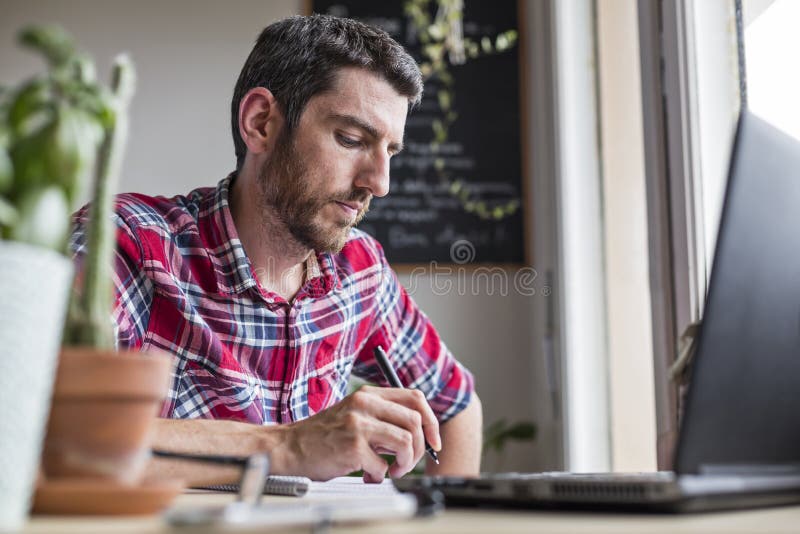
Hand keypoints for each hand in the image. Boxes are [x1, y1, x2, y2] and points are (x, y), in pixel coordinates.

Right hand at [280, 385, 440, 481]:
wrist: (290, 446)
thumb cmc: (324, 435)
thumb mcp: (355, 414)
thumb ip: (383, 417)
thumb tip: (421, 433)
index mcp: (369, 394)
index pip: (415, 399)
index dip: (431, 421)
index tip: (433, 441)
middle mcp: (365, 404)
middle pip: (415, 421)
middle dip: (420, 449)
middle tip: (407, 462)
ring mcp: (359, 424)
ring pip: (406, 442)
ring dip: (405, 464)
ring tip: (392, 470)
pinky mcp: (353, 446)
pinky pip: (384, 465)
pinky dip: (380, 476)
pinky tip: (367, 475)